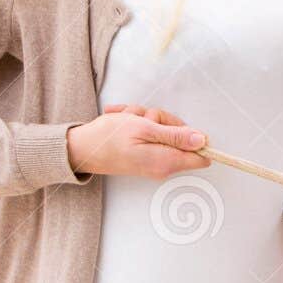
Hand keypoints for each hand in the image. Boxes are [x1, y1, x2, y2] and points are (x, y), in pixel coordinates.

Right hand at [65, 104, 208, 178]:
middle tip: (143, 119)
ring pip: (162, 129)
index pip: (201, 157)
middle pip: (180, 135)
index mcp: (166, 161)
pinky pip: (149, 133)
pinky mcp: (144, 154)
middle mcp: (162, 165)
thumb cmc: (108, 138)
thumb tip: (202, 140)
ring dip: (145, 118)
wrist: (81, 148)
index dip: (198, 138)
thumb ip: (175, 135)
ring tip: (127, 120)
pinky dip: (137, 123)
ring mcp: (153, 160)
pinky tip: (122, 122)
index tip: (181, 127)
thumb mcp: (144, 129)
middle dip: (162, 119)